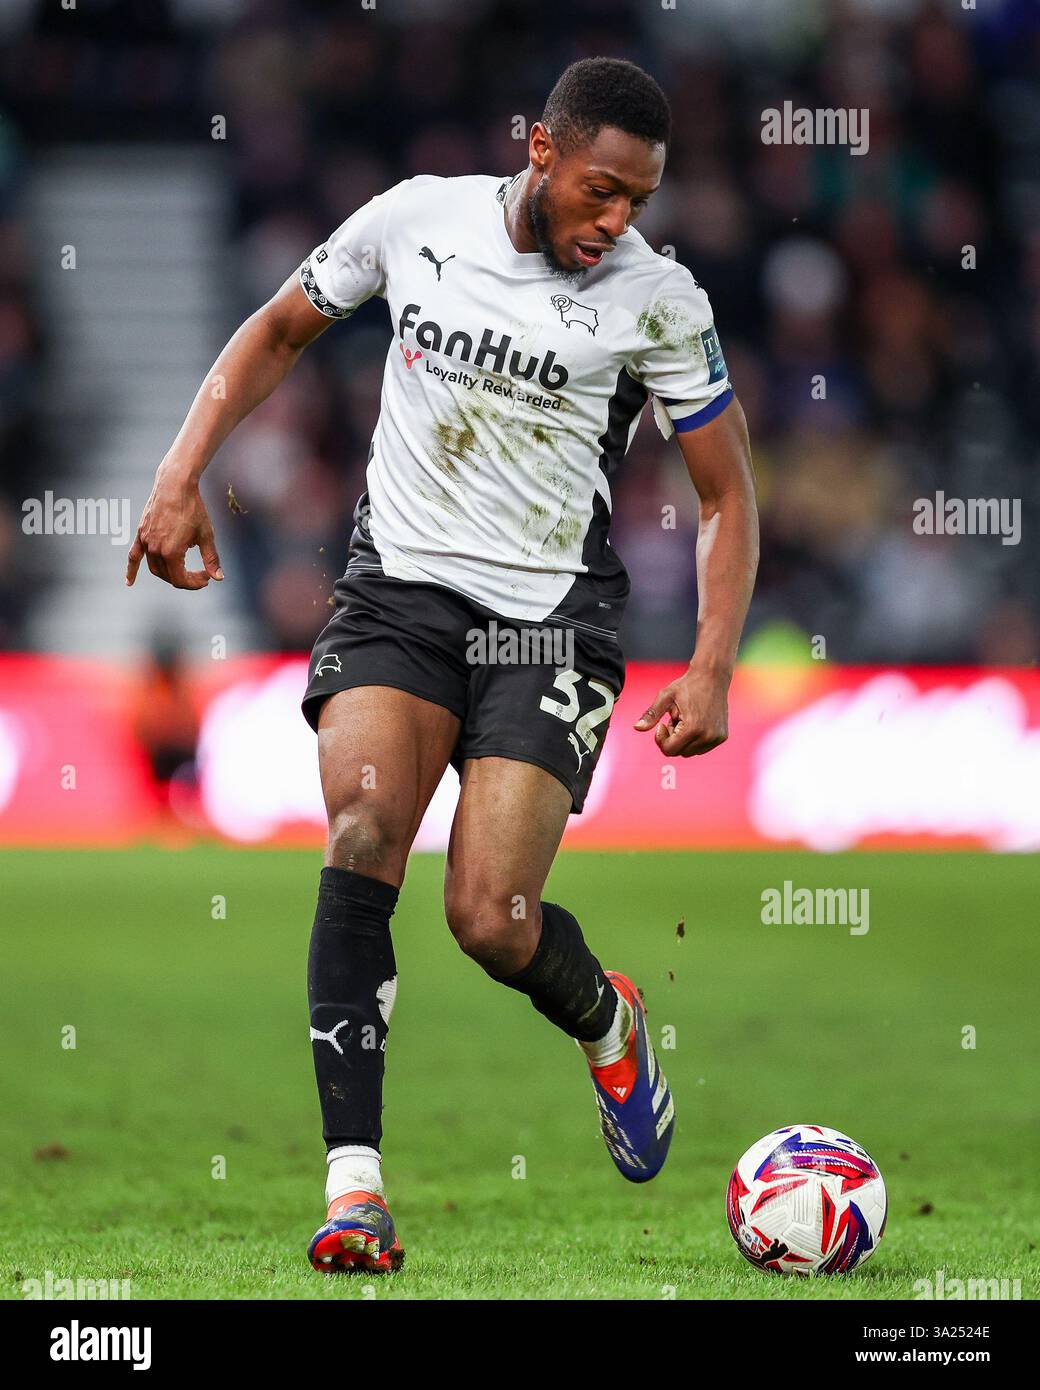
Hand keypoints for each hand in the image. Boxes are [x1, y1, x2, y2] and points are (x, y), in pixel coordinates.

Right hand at [126, 469, 222, 589]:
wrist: (175, 484)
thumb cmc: (193, 508)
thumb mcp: (206, 535)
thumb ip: (211, 558)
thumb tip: (219, 577)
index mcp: (171, 552)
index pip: (180, 580)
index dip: (195, 583)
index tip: (206, 578)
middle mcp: (155, 549)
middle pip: (168, 576)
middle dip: (185, 579)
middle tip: (201, 574)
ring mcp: (146, 541)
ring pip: (154, 568)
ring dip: (169, 574)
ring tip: (183, 572)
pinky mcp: (141, 533)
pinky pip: (133, 556)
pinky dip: (131, 570)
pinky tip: (129, 582)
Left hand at [634, 663, 729, 756]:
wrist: (713, 676)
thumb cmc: (687, 685)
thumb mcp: (665, 697)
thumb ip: (651, 714)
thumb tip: (636, 728)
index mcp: (692, 729)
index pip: (669, 751)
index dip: (661, 738)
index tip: (663, 722)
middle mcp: (707, 736)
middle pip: (679, 753)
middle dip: (672, 739)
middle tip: (674, 718)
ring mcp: (717, 738)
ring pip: (690, 752)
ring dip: (683, 740)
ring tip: (685, 719)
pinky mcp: (722, 737)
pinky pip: (701, 748)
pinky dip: (694, 739)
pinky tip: (695, 722)